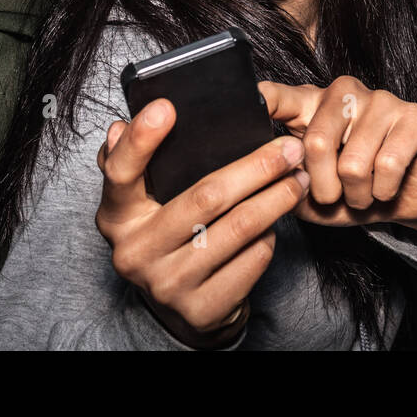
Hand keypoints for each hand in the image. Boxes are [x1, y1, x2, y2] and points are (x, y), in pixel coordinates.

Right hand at [95, 99, 309, 347]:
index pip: (120, 174)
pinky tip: (279, 220)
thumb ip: (135, 163)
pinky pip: (252, 259)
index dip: (141, 141)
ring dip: (278, 199)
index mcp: (116, 217)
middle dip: (257, 168)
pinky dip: (272, 235)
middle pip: (205, 198)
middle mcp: (135, 253)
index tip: (167, 106)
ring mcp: (168, 285)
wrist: (183, 308)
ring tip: (299, 178)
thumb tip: (119, 127)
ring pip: (239, 229)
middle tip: (291, 149)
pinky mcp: (201, 309)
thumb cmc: (169, 235)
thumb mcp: (145, 202)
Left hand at [258, 75, 416, 243]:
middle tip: (336, 196)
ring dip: (357, 195)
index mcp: (313, 105)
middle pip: (315, 143)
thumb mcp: (313, 197)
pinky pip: (387, 165)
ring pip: (352, 163)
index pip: (281, 96)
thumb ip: (288, 184)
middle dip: (323, 189)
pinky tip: (388, 186)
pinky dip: (384, 191)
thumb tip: (273, 174)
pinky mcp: (414, 117)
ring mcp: (382, 100)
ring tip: (364, 192)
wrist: (409, 197)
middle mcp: (345, 92)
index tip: (247, 99)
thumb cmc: (354, 190)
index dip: (263, 99)